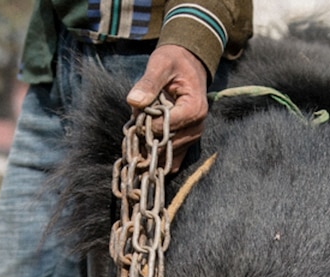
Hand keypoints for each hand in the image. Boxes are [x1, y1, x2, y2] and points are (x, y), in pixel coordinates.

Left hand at [127, 44, 208, 165]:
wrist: (188, 64)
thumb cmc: (175, 62)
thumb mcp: (161, 64)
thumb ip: (148, 83)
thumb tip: (133, 101)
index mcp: (194, 108)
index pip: (166, 127)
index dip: (147, 125)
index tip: (136, 117)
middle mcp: (197, 127)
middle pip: (165, 144)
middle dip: (145, 138)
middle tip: (133, 127)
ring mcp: (192, 138)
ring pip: (165, 156)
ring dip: (147, 149)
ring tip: (136, 134)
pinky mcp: (186, 143)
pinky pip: (170, 161)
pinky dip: (154, 157)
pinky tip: (142, 147)